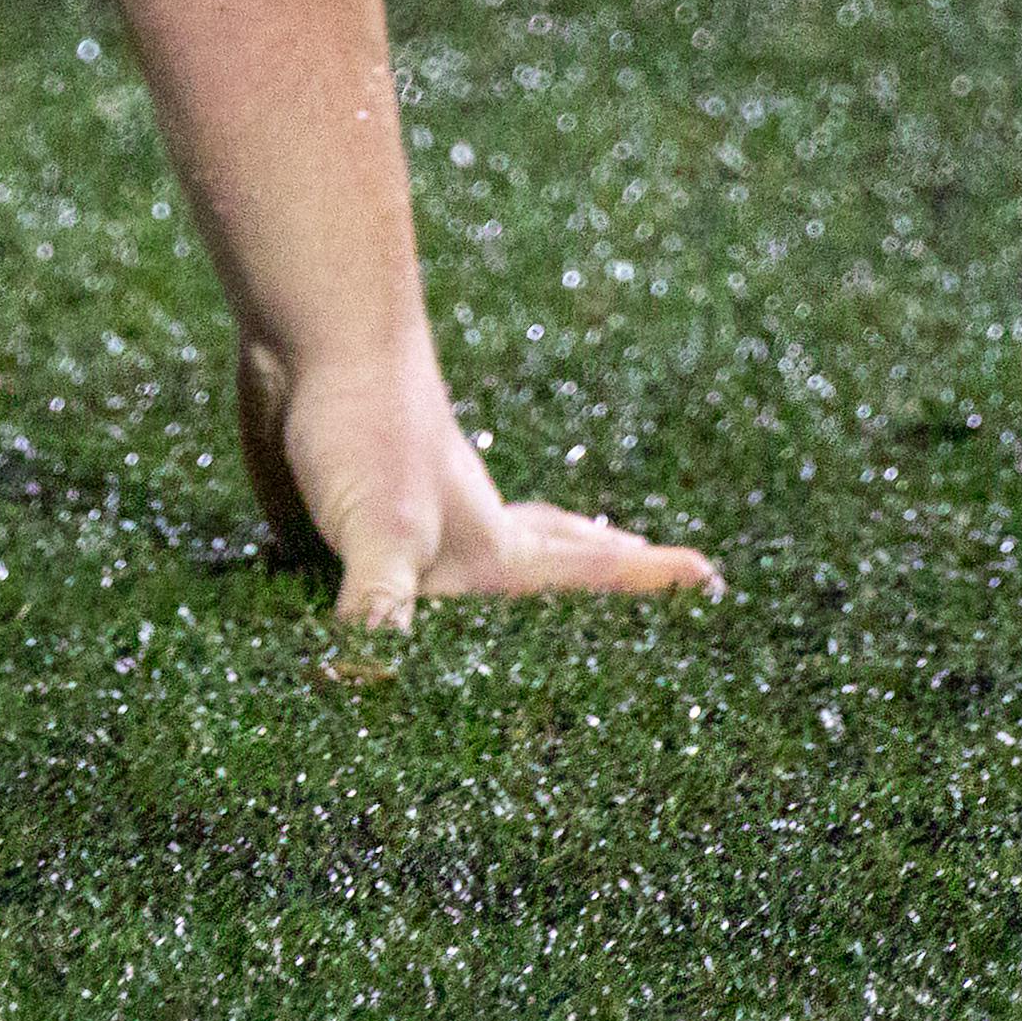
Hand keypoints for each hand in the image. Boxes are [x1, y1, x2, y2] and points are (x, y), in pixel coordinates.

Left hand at [234, 323, 719, 639]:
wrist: (307, 333)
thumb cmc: (368, 426)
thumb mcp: (382, 529)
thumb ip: (378, 606)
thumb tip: (356, 687)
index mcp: (492, 547)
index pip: (586, 572)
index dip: (649, 581)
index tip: (714, 577)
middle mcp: (457, 538)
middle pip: (545, 557)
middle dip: (595, 569)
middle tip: (646, 568)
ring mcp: (401, 525)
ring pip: (464, 567)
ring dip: (497, 584)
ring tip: (527, 600)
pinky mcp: (339, 521)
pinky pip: (372, 570)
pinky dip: (389, 590)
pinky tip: (375, 601)